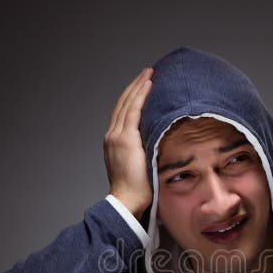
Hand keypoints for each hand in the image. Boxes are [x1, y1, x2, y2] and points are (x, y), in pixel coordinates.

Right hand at [104, 67, 153, 217]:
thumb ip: (144, 153)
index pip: (123, 113)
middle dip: (135, 86)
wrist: (127, 200)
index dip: (132, 97)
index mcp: (114, 141)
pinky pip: (133, 110)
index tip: (143, 86)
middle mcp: (112, 135)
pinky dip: (140, 95)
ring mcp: (117, 135)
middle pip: (123, 103)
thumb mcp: (139, 166)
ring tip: (149, 73)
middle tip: (147, 72)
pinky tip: (148, 84)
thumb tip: (160, 146)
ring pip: (127, 103)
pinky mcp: (125, 138)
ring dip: (139, 86)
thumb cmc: (136, 190)